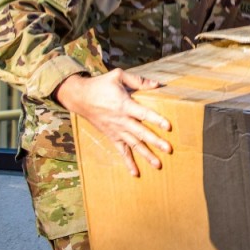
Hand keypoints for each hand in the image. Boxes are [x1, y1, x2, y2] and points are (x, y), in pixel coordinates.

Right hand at [55, 70, 170, 176]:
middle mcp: (121, 120)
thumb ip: (138, 80)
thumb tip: (157, 84)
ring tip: (158, 165)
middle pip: (141, 133)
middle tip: (169, 149)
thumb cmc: (100, 85)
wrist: (80, 97)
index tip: (168, 126)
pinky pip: (121, 151)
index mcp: (124, 104)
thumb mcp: (118, 76)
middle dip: (155, 142)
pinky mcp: (112, 136)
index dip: (156, 119)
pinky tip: (135, 173)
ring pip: (133, 144)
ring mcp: (116, 130)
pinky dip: (128, 162)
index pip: (143, 113)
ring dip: (146, 155)